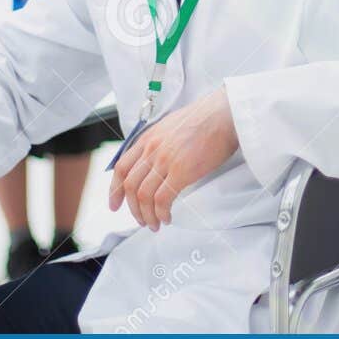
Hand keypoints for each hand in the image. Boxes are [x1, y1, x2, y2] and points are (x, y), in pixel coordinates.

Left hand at [108, 89, 239, 230]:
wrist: (223, 114)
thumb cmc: (205, 119)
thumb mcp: (171, 126)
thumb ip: (159, 143)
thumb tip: (156, 162)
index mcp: (148, 138)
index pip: (121, 168)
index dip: (115, 190)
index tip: (115, 204)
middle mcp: (152, 149)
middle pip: (130, 186)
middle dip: (132, 209)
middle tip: (141, 220)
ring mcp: (165, 160)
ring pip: (143, 196)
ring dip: (147, 215)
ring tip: (155, 224)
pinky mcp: (181, 171)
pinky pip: (163, 199)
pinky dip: (161, 213)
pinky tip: (167, 218)